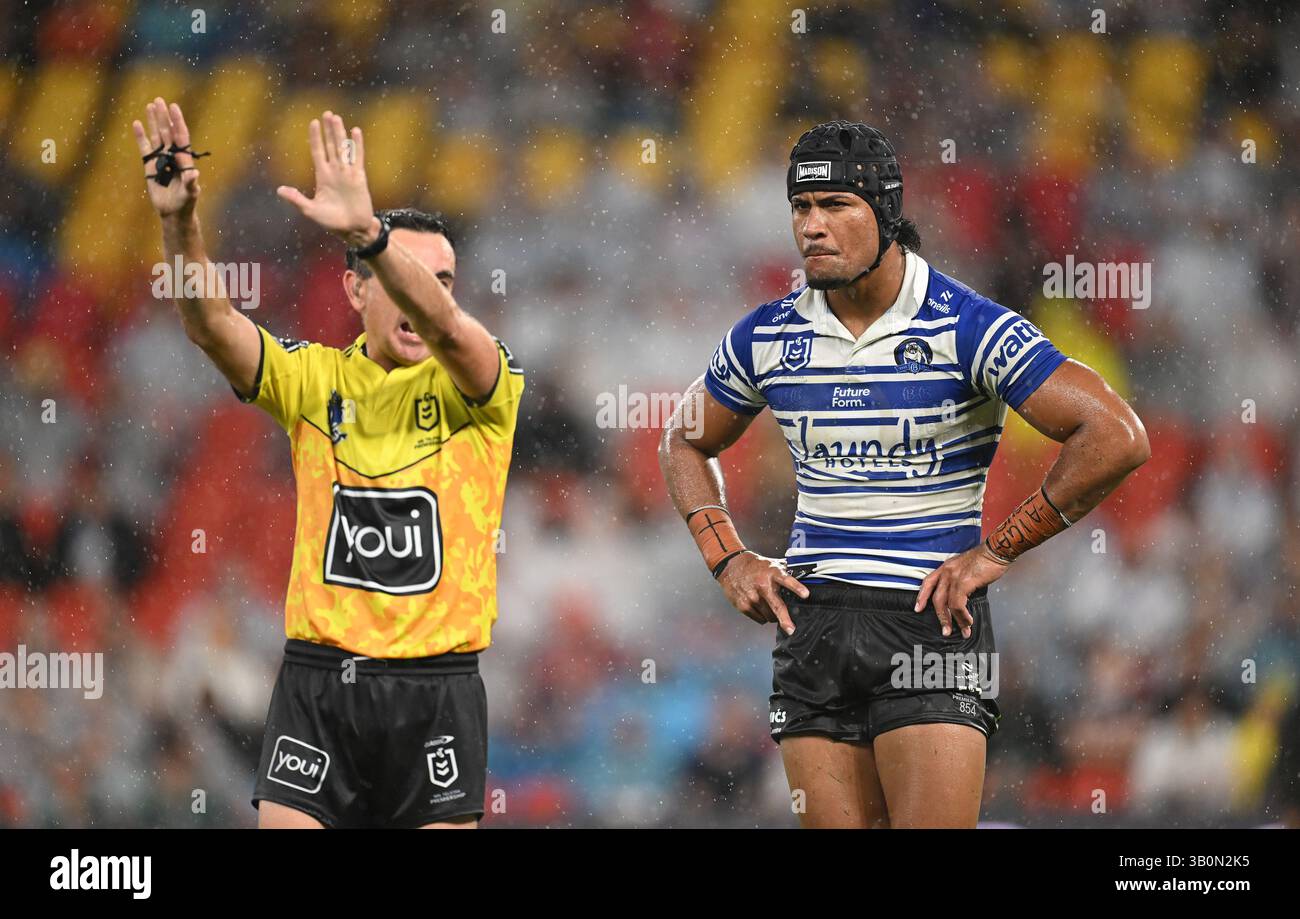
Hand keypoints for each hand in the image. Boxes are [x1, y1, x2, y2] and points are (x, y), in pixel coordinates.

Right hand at [132, 96, 199, 218]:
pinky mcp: (150, 165)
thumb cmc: (186, 202)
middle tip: (159, 100)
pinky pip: (144, 147)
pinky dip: (140, 136)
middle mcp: (173, 155)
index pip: (181, 136)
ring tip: (150, 105)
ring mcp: (161, 159)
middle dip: (164, 116)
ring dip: (153, 121)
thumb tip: (195, 174)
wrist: (173, 212)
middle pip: (167, 132)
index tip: (174, 106)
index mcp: (184, 159)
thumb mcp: (190, 193)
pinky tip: (137, 123)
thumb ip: (191, 183)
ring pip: (156, 136)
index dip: (177, 121)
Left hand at [276, 111, 376, 246]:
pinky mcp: (359, 178)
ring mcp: (347, 173)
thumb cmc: (331, 222)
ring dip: (340, 133)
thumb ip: (296, 199)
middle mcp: (335, 171)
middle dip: (328, 130)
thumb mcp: (310, 211)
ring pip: (343, 148)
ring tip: (337, 118)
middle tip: (327, 113)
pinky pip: (357, 157)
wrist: (352, 230)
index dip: (315, 138)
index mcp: (322, 176)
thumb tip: (280, 190)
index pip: (317, 151)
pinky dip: (357, 145)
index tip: (313, 123)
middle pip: (330, 145)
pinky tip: (355, 132)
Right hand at [717, 552, 809, 634]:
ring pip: (769, 616)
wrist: (731, 567)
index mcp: (773, 573)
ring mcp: (752, 597)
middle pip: (777, 606)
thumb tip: (806, 575)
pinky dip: (762, 616)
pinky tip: (759, 606)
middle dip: (785, 620)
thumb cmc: (756, 566)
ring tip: (769, 605)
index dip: (796, 588)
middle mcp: (762, 585)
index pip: (787, 580)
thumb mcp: (773, 564)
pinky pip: (759, 619)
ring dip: (773, 615)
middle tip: (791, 629)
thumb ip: (787, 570)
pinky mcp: (743, 605)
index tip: (805, 594)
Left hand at [913, 544, 1009, 637]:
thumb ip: (960, 580)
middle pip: (936, 598)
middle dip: (941, 617)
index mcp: (946, 567)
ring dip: (955, 620)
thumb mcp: (966, 568)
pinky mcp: (963, 582)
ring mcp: (953, 577)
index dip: (922, 596)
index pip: (928, 582)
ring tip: (962, 630)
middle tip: (945, 630)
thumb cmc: (986, 559)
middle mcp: (946, 572)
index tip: (918, 608)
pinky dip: (963, 616)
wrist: (996, 551)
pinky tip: (969, 621)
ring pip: (947, 604)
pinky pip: (958, 604)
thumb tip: (962, 597)